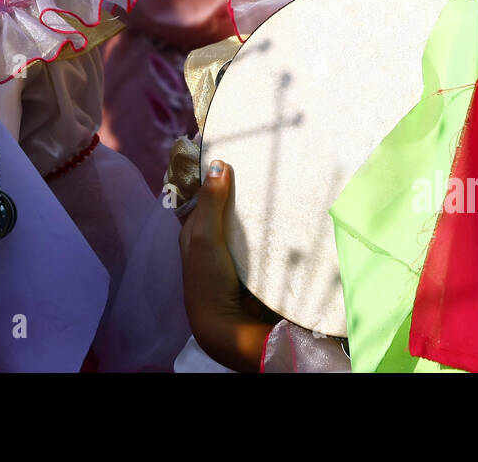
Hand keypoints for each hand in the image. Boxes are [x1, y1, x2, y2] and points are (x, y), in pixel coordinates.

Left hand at [179, 160, 276, 371]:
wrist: (229, 326)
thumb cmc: (209, 280)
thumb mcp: (205, 236)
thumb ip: (211, 202)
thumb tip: (218, 163)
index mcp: (193, 230)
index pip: (204, 194)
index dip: (216, 175)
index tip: (236, 151)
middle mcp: (211, 240)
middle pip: (226, 207)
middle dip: (242, 190)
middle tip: (266, 165)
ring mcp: (232, 253)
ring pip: (245, 223)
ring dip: (259, 210)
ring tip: (280, 184)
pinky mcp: (251, 265)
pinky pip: (260, 240)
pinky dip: (269, 229)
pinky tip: (284, 216)